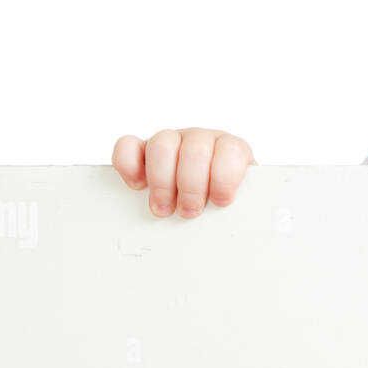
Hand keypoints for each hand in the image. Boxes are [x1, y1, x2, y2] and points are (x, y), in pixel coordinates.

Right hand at [111, 127, 255, 218]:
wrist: (212, 194)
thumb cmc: (225, 200)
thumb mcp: (237, 202)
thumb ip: (239, 208)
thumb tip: (236, 227)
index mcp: (231, 149)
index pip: (230, 150)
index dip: (224, 177)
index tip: (220, 202)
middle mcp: (201, 140)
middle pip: (195, 150)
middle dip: (191, 186)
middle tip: (190, 212)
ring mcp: (172, 141)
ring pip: (162, 143)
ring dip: (161, 181)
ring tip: (164, 208)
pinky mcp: (143, 150)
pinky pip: (128, 145)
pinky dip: (128, 165)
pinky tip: (138, 186)